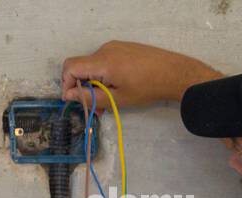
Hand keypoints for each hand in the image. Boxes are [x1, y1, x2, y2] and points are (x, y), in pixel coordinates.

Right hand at [61, 41, 221, 111]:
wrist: (176, 73)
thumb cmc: (148, 88)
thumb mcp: (118, 99)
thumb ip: (90, 98)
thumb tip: (68, 95)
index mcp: (102, 61)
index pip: (70, 67)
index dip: (66, 83)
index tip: (73, 100)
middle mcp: (105, 49)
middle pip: (81, 66)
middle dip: (82, 87)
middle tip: (95, 108)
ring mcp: (115, 46)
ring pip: (93, 65)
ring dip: (94, 83)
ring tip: (108, 101)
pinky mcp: (124, 47)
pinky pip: (105, 60)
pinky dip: (104, 75)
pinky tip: (117, 88)